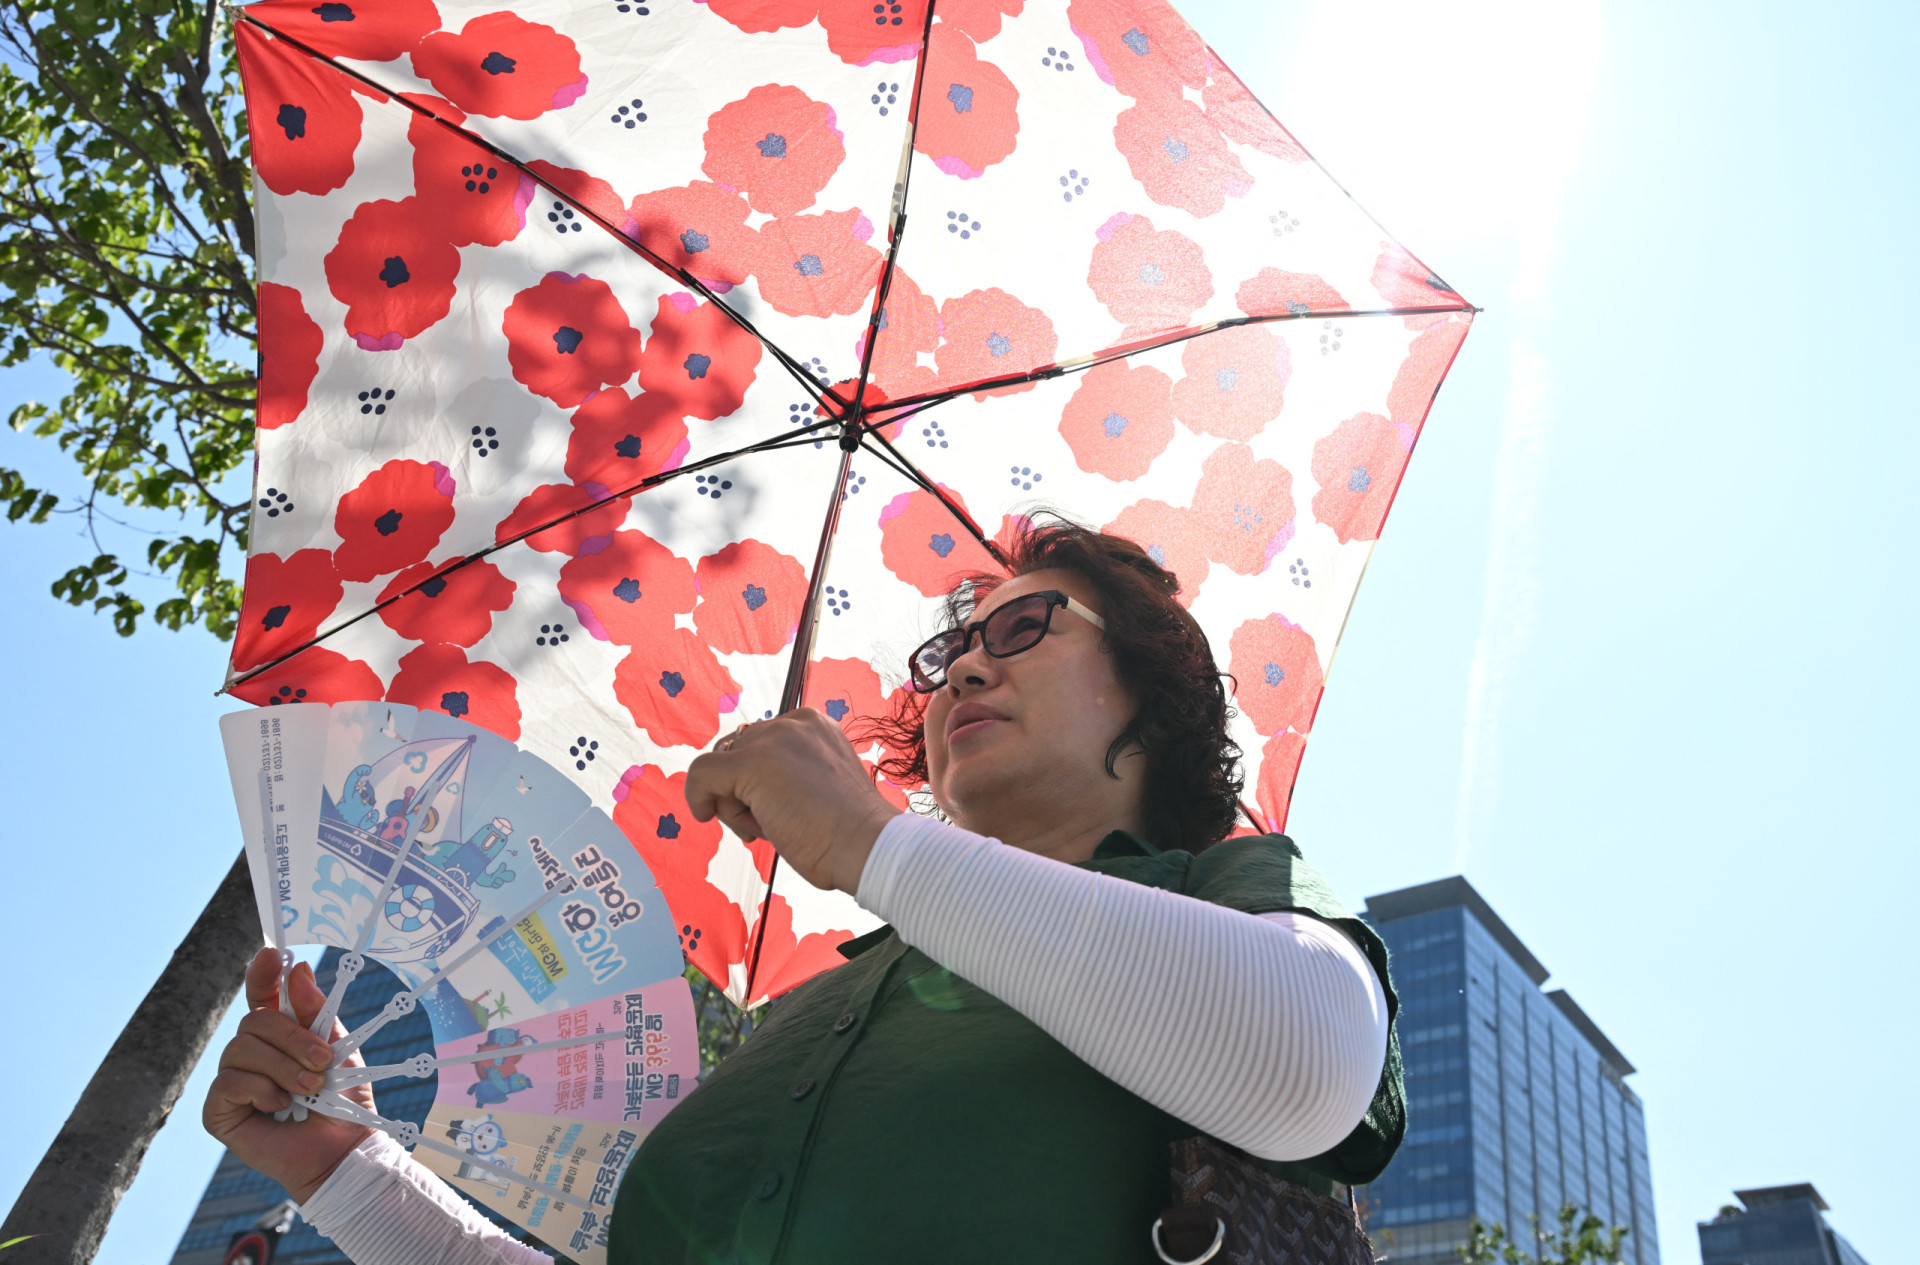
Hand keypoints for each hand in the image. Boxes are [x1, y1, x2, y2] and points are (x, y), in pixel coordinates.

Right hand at [203, 948, 374, 1202]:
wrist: (342, 1148)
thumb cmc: (343, 1100)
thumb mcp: (336, 1046)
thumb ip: (314, 1011)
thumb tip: (295, 968)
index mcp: (281, 1035)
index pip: (262, 996)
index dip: (262, 974)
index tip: (272, 955)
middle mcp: (252, 1054)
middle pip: (253, 1021)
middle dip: (292, 1039)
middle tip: (322, 1063)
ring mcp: (232, 1081)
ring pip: (240, 1049)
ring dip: (281, 1068)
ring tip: (308, 1090)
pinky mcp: (218, 1110)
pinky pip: (227, 1081)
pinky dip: (260, 1091)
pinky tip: (278, 1107)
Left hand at [684, 708, 900, 895]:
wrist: (866, 846)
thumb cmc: (846, 832)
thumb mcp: (817, 785)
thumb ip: (786, 774)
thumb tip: (737, 785)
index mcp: (814, 725)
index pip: (760, 744)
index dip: (757, 782)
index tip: (777, 810)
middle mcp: (794, 723)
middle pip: (738, 752)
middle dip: (742, 791)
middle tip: (767, 824)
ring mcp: (773, 740)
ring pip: (721, 766)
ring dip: (731, 802)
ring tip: (765, 828)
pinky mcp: (752, 763)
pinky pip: (701, 773)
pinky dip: (696, 796)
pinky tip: (706, 816)